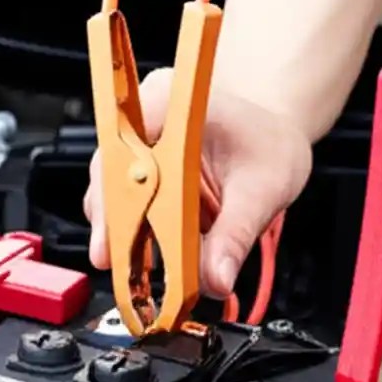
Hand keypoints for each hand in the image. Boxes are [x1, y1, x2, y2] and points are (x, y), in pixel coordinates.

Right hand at [84, 67, 311, 296]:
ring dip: (124, 237)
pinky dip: (137, 238)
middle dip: (116, 228)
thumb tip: (215, 278)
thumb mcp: (264, 188)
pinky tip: (152, 262)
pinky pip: (127, 210)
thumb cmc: (269, 142)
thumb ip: (236, 234)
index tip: (112, 243)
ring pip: (113, 198)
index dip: (116, 199)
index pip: (126, 150)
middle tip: (119, 269)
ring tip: (138, 275)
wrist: (272, 133)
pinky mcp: (140, 177)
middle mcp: (143, 121)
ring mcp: (138, 151)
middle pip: (109, 178)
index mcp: (169, 103)